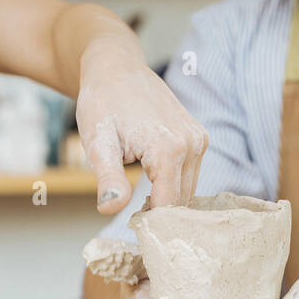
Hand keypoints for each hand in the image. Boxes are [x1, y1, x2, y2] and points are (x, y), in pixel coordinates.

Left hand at [75, 39, 206, 213]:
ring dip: (167, 201)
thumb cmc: (102, 103)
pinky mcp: (199, 137)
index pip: (168, 207)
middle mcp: (192, 144)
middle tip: (132, 218)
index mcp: (170, 150)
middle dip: (159, 215)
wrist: (115, 68)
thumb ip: (108, 179)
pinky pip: (190, 175)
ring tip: (139, 199)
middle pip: (181, 201)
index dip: (150, 225)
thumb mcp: (98, 144)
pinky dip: (173, 185)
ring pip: (188, 191)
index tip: (132, 230)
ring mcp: (199, 139)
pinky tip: (151, 183)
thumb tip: (109, 209)